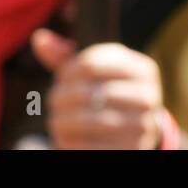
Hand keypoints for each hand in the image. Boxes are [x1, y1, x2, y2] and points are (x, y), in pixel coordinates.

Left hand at [30, 28, 166, 149]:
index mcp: (143, 69)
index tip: (61, 77)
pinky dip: (67, 140)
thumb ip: (68, 56)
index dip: (68, 70)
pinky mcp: (129, 149)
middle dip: (61, 96)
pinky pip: (87, 145)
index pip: (92, 63)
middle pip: (88, 92)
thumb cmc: (109, 93)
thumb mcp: (97, 72)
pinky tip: (64, 136)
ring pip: (87, 120)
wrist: (138, 132)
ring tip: (55, 119)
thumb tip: (39, 38)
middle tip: (53, 100)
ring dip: (61, 120)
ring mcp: (141, 125)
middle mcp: (148, 96)